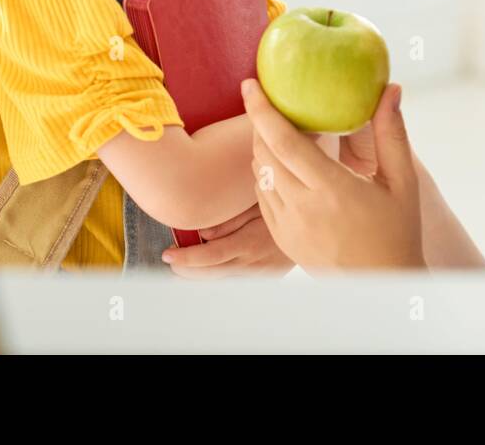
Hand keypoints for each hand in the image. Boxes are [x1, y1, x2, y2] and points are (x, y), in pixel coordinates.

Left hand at [160, 202, 294, 277]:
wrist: (315, 225)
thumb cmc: (285, 205)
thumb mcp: (257, 204)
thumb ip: (230, 220)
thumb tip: (203, 233)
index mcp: (249, 243)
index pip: (210, 256)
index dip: (186, 258)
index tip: (168, 255)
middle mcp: (252, 263)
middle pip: (210, 274)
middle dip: (186, 271)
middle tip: (170, 260)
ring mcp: (258, 273)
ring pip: (220, 280)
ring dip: (199, 274)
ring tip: (183, 265)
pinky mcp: (264, 276)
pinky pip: (234, 278)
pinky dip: (217, 273)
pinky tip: (208, 266)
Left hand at [242, 78, 424, 273]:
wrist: (384, 285)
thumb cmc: (398, 231)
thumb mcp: (402, 181)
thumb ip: (392, 132)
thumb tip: (391, 89)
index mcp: (332, 189)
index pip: (283, 141)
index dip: (261, 110)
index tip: (248, 85)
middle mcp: (303, 208)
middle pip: (263, 153)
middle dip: (258, 122)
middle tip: (264, 98)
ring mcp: (287, 227)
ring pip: (259, 175)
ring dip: (261, 147)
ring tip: (276, 129)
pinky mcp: (281, 240)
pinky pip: (263, 197)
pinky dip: (266, 173)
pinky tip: (281, 163)